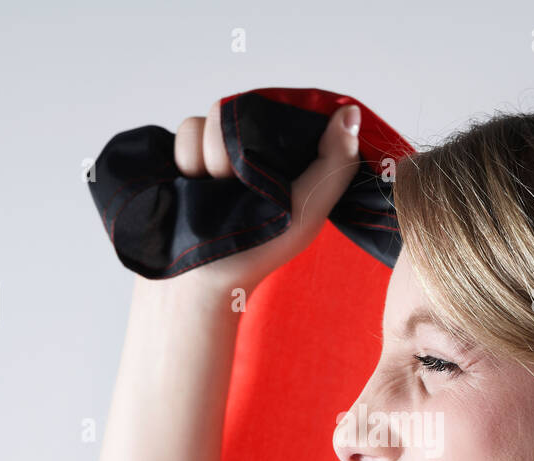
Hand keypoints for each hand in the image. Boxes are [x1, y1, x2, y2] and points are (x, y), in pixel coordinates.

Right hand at [167, 99, 362, 297]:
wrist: (201, 277)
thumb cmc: (259, 249)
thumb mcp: (309, 210)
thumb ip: (335, 163)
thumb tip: (350, 112)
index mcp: (281, 156)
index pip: (277, 110)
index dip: (270, 123)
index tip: (267, 152)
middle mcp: (247, 147)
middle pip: (239, 110)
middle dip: (235, 150)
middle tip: (237, 185)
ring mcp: (214, 149)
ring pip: (209, 121)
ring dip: (210, 158)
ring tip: (214, 191)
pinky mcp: (184, 154)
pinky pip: (186, 131)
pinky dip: (188, 159)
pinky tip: (193, 186)